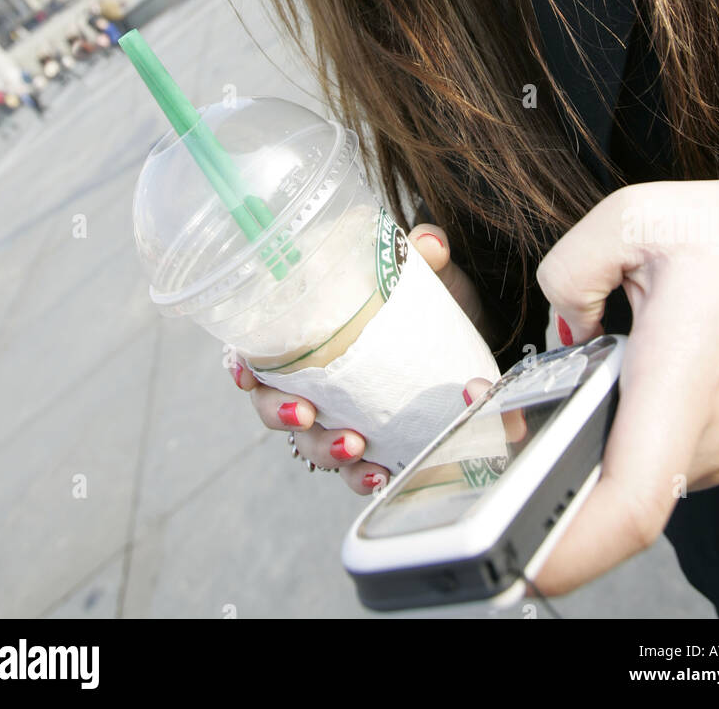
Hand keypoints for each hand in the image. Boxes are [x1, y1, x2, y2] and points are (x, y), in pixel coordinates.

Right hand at [229, 222, 494, 494]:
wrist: (476, 346)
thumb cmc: (432, 305)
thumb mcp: (430, 276)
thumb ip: (426, 255)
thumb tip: (430, 242)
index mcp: (312, 335)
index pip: (259, 353)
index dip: (242, 366)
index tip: (245, 374)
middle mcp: (316, 382)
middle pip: (273, 406)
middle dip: (279, 414)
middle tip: (305, 414)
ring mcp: (341, 418)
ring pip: (311, 445)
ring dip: (326, 449)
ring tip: (356, 446)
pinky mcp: (374, 447)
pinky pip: (356, 473)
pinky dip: (363, 477)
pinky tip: (381, 474)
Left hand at [513, 177, 718, 596]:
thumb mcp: (636, 217)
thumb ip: (569, 270)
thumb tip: (557, 331)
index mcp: (683, 378)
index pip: (630, 502)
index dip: (568, 548)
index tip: (515, 557)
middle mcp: (704, 433)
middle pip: (608, 502)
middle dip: (536, 484)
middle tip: (484, 424)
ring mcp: (713, 449)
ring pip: (621, 482)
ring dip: (567, 457)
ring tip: (519, 401)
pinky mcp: (711, 445)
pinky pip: (642, 461)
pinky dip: (599, 442)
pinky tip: (576, 394)